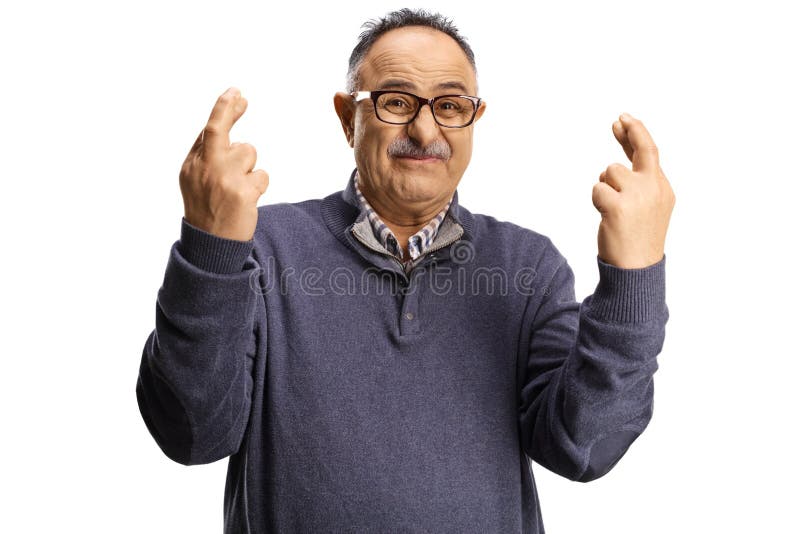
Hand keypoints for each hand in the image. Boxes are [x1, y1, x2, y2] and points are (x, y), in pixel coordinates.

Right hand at [179, 87, 268, 240]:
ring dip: (249, 167)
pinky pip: (261, 175)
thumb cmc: (206, 208)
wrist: (211, 244)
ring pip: (248, 152)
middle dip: (229, 109)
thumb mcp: (195, 179)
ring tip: (238, 187)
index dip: (223, 109)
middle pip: (221, 130)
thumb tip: (225, 125)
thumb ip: (207, 153)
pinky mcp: (243, 193)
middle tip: (241, 98)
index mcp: (193, 164)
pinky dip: (258, 185)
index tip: (235, 93)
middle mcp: (206, 169)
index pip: (208, 130)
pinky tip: (247, 199)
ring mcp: (224, 179)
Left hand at [592, 113, 674, 268]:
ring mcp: (638, 196)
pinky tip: (606, 216)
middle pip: (642, 149)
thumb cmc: (636, 240)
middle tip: (618, 119)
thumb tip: (613, 166)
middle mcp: (654, 188)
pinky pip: (598, 188)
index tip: (623, 121)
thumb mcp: (646, 209)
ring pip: (610, 172)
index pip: (649, 154)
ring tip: (613, 210)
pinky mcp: (619, 206)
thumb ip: (636, 185)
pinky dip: (597, 200)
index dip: (636, 135)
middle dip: (632, 130)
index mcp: (662, 189)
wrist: (636, 270)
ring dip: (605, 186)